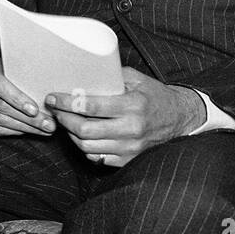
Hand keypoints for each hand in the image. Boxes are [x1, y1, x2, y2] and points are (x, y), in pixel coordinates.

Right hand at [0, 52, 56, 136]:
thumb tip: (50, 92)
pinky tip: (28, 131)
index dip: (17, 99)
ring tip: (44, 130)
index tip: (35, 110)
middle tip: (49, 125)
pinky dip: (13, 131)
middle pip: (1, 107)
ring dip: (24, 127)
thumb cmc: (4, 65)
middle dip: (29, 119)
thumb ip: (25, 73)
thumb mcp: (13, 61)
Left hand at [44, 66, 205, 167]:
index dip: (66, 102)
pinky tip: (82, 136)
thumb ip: (112, 76)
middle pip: (84, 130)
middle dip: (63, 119)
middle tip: (56, 110)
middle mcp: (131, 128)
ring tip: (67, 122)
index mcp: (133, 105)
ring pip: (86, 147)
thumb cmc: (156, 96)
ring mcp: (129, 147)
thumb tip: (83, 74)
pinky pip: (96, 157)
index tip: (53, 97)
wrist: (180, 119)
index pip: (90, 107)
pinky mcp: (128, 160)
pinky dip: (84, 147)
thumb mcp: (138, 79)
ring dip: (71, 134)